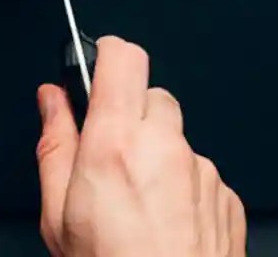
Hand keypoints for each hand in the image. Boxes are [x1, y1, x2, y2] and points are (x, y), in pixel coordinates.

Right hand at [36, 37, 246, 256]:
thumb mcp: (57, 215)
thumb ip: (55, 144)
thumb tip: (51, 102)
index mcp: (117, 144)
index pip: (123, 57)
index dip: (107, 53)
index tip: (95, 64)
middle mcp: (165, 148)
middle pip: (152, 96)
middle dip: (130, 114)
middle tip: (109, 155)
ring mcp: (202, 171)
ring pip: (177, 136)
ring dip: (158, 154)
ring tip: (136, 204)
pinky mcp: (225, 195)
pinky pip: (199, 171)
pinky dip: (182, 187)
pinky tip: (163, 223)